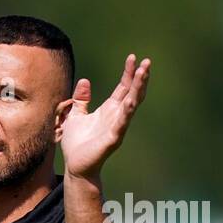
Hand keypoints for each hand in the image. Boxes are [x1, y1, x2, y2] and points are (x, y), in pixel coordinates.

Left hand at [59, 54, 151, 179]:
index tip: (132, 57)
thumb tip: (85, 80)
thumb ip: (81, 100)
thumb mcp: (75, 116)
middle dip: (140, 78)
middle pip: (132, 93)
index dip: (129, 73)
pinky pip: (122, 123)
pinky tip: (130, 101)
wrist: (76, 165)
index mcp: (109, 109)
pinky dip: (126, 112)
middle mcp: (116, 116)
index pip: (123, 87)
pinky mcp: (113, 138)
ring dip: (138, 89)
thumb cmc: (77, 143)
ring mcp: (117, 127)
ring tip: (144, 73)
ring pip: (131, 105)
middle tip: (147, 62)